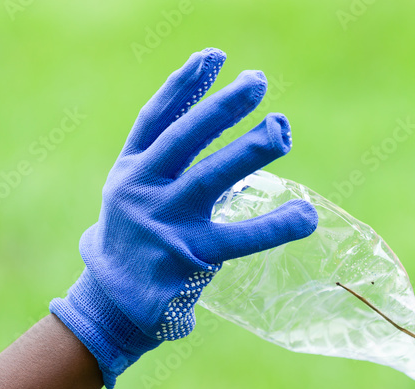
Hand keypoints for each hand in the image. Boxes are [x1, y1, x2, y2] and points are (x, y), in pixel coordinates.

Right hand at [51, 48, 317, 387]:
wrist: (109, 306)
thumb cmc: (130, 245)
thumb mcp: (131, 198)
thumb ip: (161, 165)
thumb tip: (208, 121)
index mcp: (129, 172)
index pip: (156, 119)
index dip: (184, 85)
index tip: (214, 56)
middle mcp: (142, 191)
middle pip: (185, 138)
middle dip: (222, 107)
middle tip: (257, 82)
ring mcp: (164, 223)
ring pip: (211, 177)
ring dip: (248, 150)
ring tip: (280, 131)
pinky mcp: (188, 256)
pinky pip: (240, 238)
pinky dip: (275, 226)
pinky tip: (305, 216)